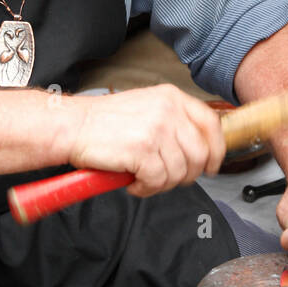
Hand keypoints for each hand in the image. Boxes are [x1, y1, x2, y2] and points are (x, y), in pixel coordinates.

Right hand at [67, 85, 225, 197]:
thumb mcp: (147, 108)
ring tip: (142, 178)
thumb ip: (174, 122)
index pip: (211, 124)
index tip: (211, 166)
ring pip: (179, 172)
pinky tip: (132, 181)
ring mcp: (157, 129)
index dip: (216, 151)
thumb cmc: (104, 122)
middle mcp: (168, 110)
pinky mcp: (143, 150)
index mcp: (172, 98)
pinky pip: (158, 181)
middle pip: (200, 154)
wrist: (72, 126)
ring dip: (161, 184)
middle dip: (185, 174)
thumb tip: (198, 150)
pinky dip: (145, 189)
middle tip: (165, 177)